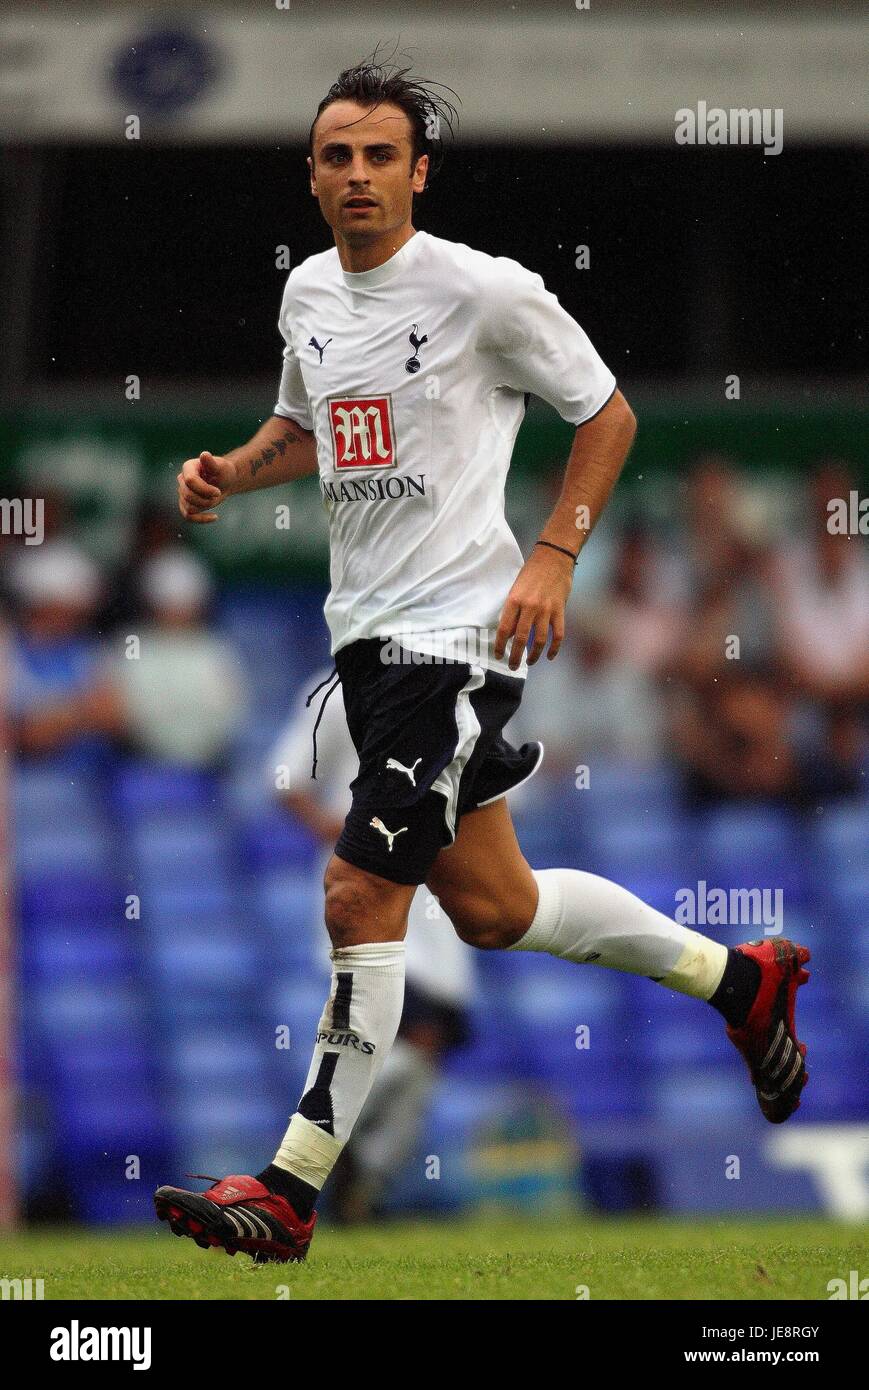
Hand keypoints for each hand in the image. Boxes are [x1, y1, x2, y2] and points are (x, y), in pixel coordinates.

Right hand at [177, 451, 237, 522]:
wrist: (226, 482)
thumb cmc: (224, 472)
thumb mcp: (221, 467)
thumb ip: (212, 463)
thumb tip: (204, 455)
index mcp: (188, 467)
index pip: (190, 481)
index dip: (204, 489)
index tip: (218, 492)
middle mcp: (182, 479)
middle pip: (188, 495)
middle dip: (205, 499)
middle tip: (218, 495)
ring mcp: (182, 492)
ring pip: (188, 507)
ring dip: (205, 507)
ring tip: (215, 500)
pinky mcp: (186, 504)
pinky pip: (188, 516)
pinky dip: (201, 519)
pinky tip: (215, 517)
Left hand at [494, 545, 574, 669]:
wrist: (553, 557)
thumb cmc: (531, 573)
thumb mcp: (516, 589)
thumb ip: (513, 610)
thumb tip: (509, 633)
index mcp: (514, 600)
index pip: (504, 629)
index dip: (500, 645)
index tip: (499, 655)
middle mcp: (529, 607)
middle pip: (521, 639)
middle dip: (516, 656)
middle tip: (513, 666)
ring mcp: (546, 610)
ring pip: (540, 640)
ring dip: (534, 655)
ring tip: (529, 662)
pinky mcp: (560, 610)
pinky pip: (558, 634)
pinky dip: (554, 648)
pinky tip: (550, 656)